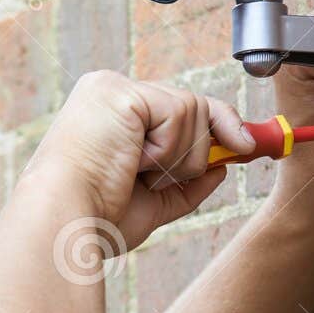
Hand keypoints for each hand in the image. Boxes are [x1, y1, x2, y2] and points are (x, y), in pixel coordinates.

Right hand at [34, 70, 254, 252]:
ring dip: (177, 158)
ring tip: (136, 176)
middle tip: (175, 175)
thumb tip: (223, 166)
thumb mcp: (150, 203)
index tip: (250, 145)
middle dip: (206, 144)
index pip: (176, 108)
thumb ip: (185, 182)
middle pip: (193, 105)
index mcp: (110, 115)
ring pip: (193, 111)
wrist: (64, 224)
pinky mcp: (123, 93)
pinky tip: (132, 164)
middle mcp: (110, 92)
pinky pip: (180, 113)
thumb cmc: (94, 220)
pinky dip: (167, 150)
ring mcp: (115, 88)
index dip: (216, 127)